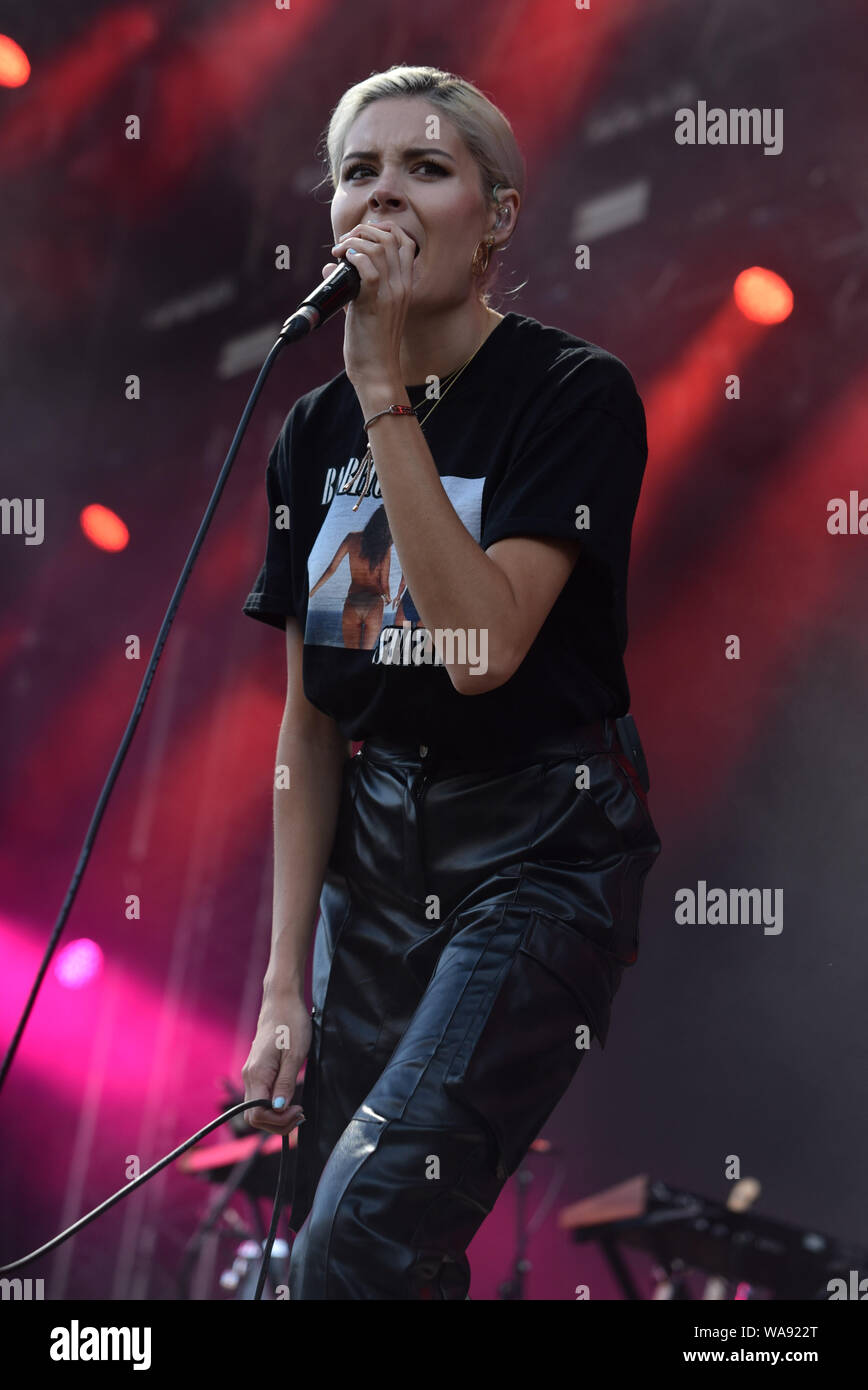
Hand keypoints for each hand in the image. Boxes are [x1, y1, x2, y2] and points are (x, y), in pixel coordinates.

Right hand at [241, 993, 311, 1133]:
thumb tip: (279, 1109)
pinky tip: (290, 1100)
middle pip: (254, 1116)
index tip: (298, 1111)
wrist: (282, 1001)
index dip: (277, 1121)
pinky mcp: (257, 1070)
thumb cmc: (291, 1023)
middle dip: (277, 1123)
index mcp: (256, 1074)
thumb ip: (285, 1083)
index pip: (257, 1114)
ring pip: (257, 1109)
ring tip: (298, 1109)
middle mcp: (249, 1076)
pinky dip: (274, 1105)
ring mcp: (252, 1073)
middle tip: (300, 1115)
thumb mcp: (295, 1054)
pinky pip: (261, 1097)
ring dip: (276, 1116)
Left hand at [320, 221, 415, 389]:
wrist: (376, 371)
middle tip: (343, 244)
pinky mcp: (375, 302)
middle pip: (390, 237)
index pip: (405, 242)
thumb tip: (330, 266)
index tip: (361, 235)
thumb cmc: (370, 344)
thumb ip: (352, 286)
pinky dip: (352, 257)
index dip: (383, 229)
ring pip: (378, 247)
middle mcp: (402, 286)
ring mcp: (391, 293)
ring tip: (339, 251)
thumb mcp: (365, 310)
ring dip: (353, 242)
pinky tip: (341, 262)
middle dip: (363, 231)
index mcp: (404, 286)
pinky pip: (368, 267)